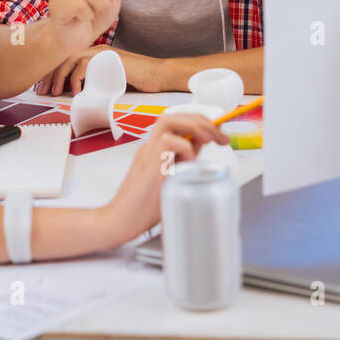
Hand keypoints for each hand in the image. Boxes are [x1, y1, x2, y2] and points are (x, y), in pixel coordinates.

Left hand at [35, 46, 163, 96]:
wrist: (157, 74)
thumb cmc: (135, 79)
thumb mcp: (107, 79)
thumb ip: (91, 80)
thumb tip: (73, 92)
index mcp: (94, 52)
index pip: (66, 57)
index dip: (52, 71)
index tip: (43, 86)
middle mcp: (96, 49)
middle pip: (64, 56)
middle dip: (50, 73)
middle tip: (42, 90)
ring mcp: (102, 53)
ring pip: (71, 59)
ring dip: (59, 76)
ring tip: (54, 92)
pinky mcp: (108, 59)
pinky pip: (85, 65)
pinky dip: (76, 79)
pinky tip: (76, 91)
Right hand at [98, 113, 226, 244]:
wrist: (119, 222)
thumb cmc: (142, 207)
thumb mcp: (171, 178)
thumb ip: (184, 161)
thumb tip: (202, 147)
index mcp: (155, 150)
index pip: (178, 123)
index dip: (201, 122)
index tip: (219, 131)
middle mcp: (150, 148)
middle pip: (174, 116)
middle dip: (201, 120)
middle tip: (219, 135)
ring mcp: (147, 155)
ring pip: (167, 120)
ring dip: (193, 125)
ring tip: (209, 137)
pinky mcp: (148, 166)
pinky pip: (166, 142)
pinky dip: (184, 147)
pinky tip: (191, 161)